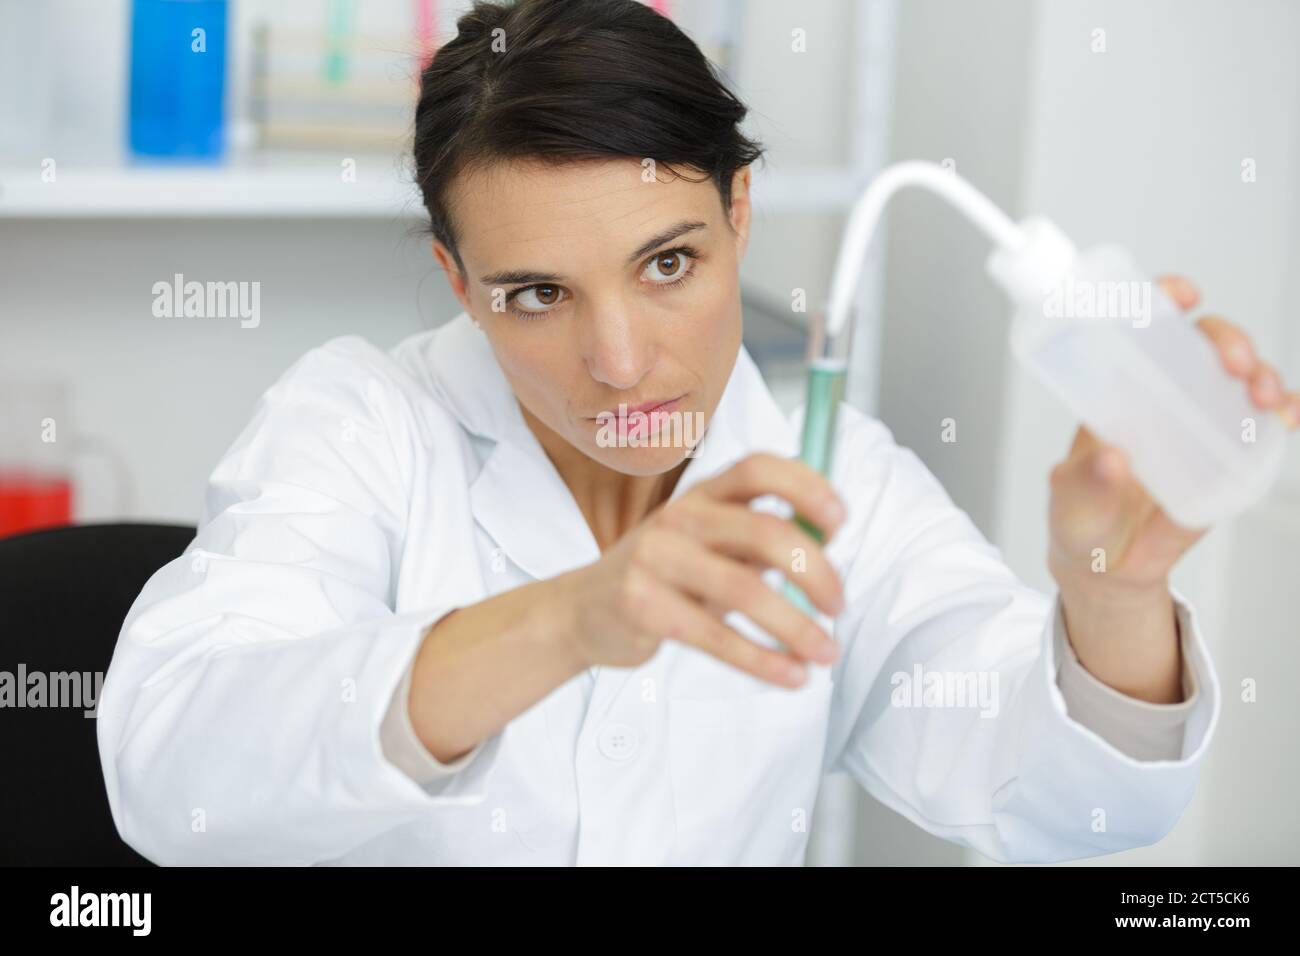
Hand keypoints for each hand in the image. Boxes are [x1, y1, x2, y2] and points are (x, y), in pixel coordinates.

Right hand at [558, 452, 845, 687]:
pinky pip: (716, 637)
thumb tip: (827, 544)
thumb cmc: (661, 575)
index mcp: (702, 493)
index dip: (806, 488)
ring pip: (746, 589)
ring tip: (825, 652)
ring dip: (797, 626)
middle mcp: (679, 517)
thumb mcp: (707, 543)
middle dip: (816, 572)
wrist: (580, 611)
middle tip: (839, 606)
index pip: (759, 469)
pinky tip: (790, 675)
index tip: (839, 522)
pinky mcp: (643, 607)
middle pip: (765, 531)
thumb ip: (757, 538)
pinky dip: (762, 660)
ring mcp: (656, 559)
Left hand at [1046, 274, 1297, 701]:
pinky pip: (1260, 424)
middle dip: (1226, 339)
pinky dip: (1282, 412)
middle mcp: (1158, 397)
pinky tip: (1289, 417)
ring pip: (1238, 378)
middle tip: (1235, 364)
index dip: (1160, 301)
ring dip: (1262, 374)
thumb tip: (1111, 460)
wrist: (1109, 565)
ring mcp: (1195, 421)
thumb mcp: (1069, 505)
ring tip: (1267, 397)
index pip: (1136, 330)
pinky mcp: (1224, 452)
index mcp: (1113, 393)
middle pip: (1199, 345)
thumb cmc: (1079, 520)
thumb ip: (1084, 487)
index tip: (1181, 295)